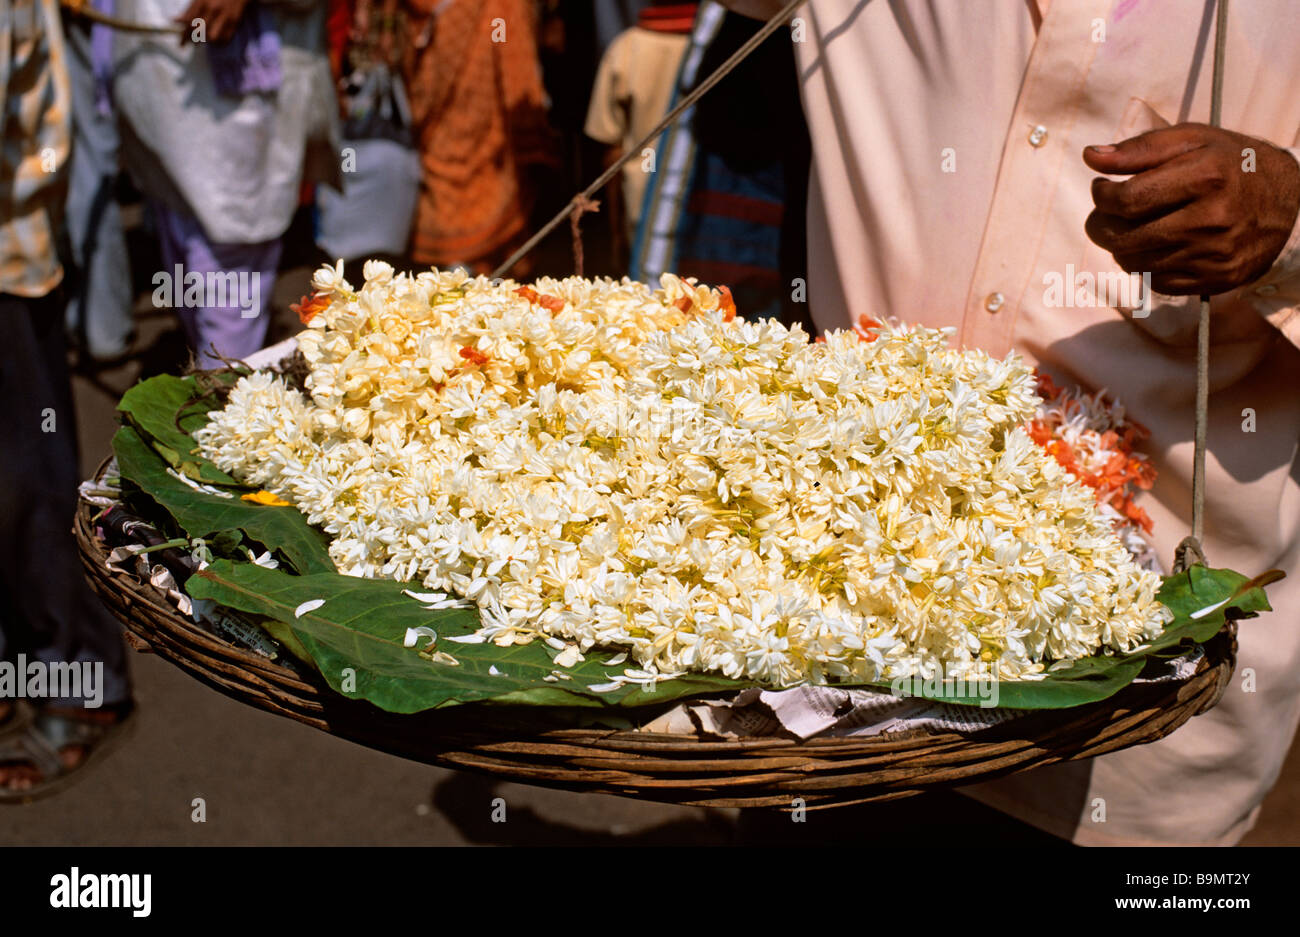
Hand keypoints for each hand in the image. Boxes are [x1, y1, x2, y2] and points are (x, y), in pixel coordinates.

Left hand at [175, 0, 250, 44]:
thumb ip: (189, 9)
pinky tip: (215, 41)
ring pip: (212, 37)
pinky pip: (225, 38)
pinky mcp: (234, 22)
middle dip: (191, 40)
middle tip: (187, 44)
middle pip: (198, 31)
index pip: (189, 22)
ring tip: (203, 41)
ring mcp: (224, 16)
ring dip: (206, 41)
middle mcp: (213, 10)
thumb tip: (176, 21)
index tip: (181, 42)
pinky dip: (219, 42)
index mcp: (202, 2)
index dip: (183, 34)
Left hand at [1083, 123, 1299, 294]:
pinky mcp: (1214, 280)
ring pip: (1133, 263)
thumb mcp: (1194, 140)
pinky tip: (1156, 245)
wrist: (1293, 202)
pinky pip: (1155, 281)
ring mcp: (1213, 255)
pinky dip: (1144, 264)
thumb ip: (1140, 149)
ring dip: (1120, 246)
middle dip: (1101, 225)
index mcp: (1206, 177)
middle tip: (1105, 213)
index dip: (1101, 196)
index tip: (1101, 188)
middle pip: (1123, 237)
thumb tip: (1091, 157)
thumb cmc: (1233, 164)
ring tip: (1131, 226)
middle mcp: (1211, 220)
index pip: (1126, 200)